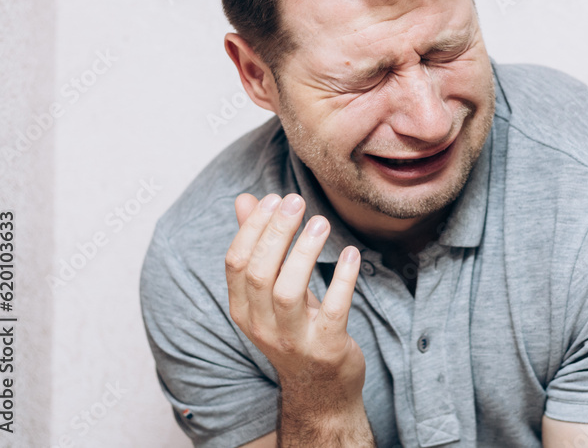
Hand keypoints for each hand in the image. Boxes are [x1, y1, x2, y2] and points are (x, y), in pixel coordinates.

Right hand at [225, 193, 366, 410]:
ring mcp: (292, 341)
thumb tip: (245, 199)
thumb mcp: (273, 289)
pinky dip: (342, 280)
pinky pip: (333, 311)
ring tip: (321, 222)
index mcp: (243, 309)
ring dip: (304, 252)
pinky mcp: (326, 348)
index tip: (274, 198)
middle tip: (296, 201)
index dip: (253, 228)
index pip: (236, 263)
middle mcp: (261, 326)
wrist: (321, 388)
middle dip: (276, 233)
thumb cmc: (297, 327)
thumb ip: (259, 244)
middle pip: (259, 273)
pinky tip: (352, 255)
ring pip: (288, 292)